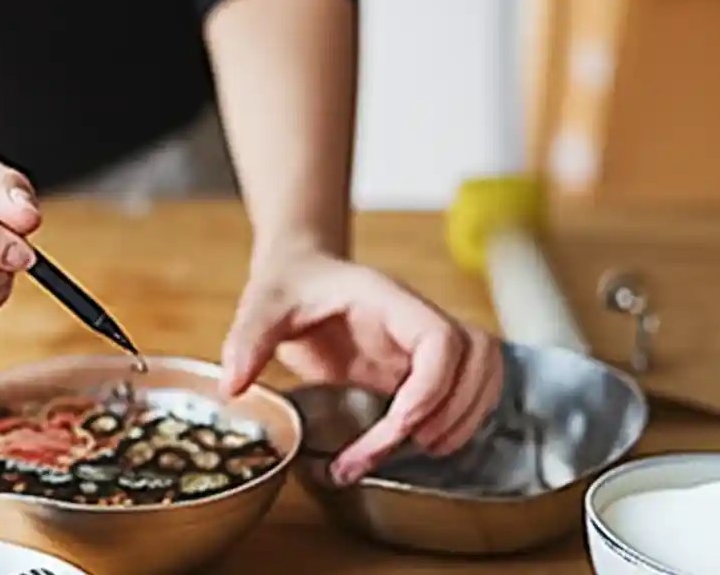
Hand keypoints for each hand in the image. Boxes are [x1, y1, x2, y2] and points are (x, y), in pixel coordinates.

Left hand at [219, 246, 503, 485]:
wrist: (302, 272)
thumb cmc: (290, 283)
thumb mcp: (262, 304)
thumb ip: (248, 339)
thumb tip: (233, 386)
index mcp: (388, 299)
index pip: (441, 339)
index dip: (432, 388)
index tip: (401, 425)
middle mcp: (417, 318)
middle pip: (476, 359)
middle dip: (451, 411)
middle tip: (406, 443)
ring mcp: (424, 341)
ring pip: (486, 371)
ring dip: (465, 416)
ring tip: (422, 448)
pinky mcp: (421, 364)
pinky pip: (469, 386)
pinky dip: (462, 417)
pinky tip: (426, 440)